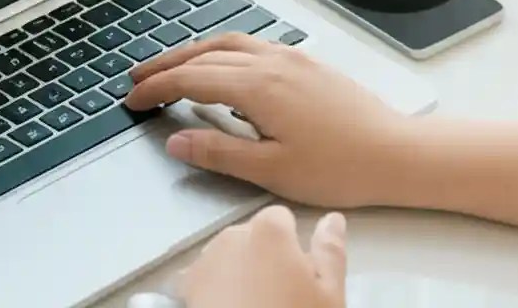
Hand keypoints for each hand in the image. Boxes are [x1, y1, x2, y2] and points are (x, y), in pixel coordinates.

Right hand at [125, 33, 408, 207]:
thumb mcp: (270, 170)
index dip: (157, 88)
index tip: (133, 98)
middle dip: (167, 64)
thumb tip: (176, 140)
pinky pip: (254, 45)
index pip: (191, 79)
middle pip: (205, 54)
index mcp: (259, 86)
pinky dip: (224, 50)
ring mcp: (293, 59)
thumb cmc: (340, 166)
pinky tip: (223, 65)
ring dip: (194, 51)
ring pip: (230, 43)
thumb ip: (218, 152)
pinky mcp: (308, 64)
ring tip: (171, 66)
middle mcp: (273, 62)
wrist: (396, 153)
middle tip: (138, 76)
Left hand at [180, 205, 346, 307]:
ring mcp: (204, 261)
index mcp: (269, 230)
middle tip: (280, 296)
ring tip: (253, 306)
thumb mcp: (329, 295)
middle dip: (265, 256)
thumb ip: (331, 251)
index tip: (299, 274)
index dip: (292, 243)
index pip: (282, 217)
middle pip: (253, 236)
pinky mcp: (185, 288)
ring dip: (239, 271)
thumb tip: (332, 218)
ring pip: (228, 256)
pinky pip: (206, 277)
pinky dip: (215, 288)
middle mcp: (231, 236)